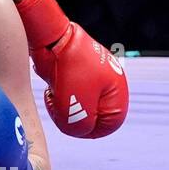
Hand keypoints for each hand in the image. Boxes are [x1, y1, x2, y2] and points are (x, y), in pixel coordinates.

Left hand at [16, 0, 129, 138]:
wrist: (50, 38)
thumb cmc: (68, 71)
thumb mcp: (77, 107)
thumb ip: (82, 126)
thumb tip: (79, 131)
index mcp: (118, 90)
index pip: (111, 123)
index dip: (91, 131)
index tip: (72, 126)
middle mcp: (108, 82)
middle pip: (94, 114)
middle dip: (75, 117)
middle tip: (60, 111)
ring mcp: (92, 75)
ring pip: (79, 103)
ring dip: (65, 106)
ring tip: (54, 98)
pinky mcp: (75, 70)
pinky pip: (69, 91)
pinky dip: (60, 94)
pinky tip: (52, 89)